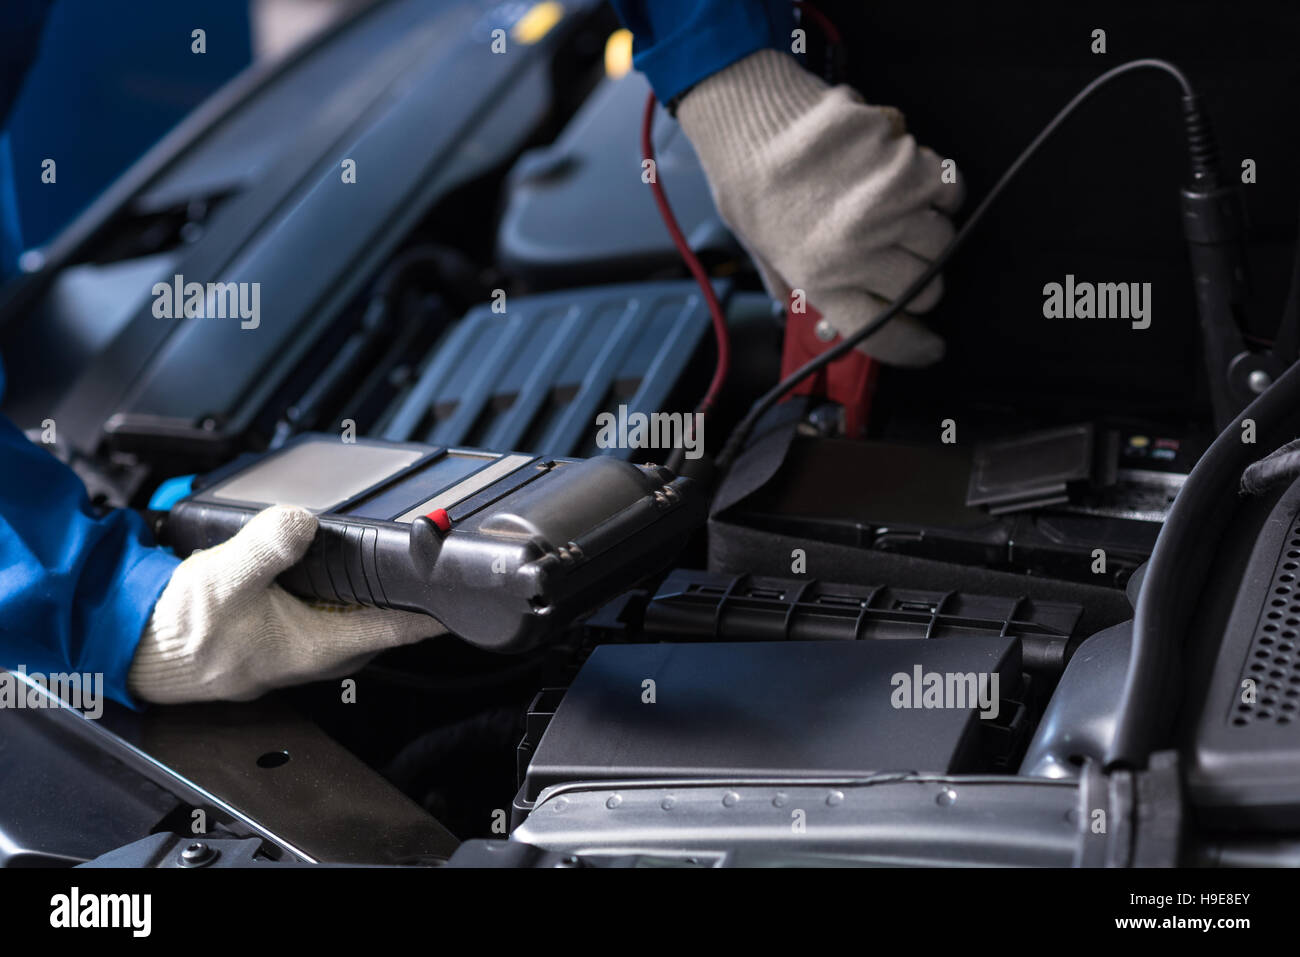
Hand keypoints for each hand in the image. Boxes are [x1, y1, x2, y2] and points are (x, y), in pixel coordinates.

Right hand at [128, 505, 443, 703]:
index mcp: (310, 648)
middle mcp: (303, 658)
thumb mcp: (226, 575)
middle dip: (396, 607)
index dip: (426, 618)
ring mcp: (283, 654)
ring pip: (341, 627)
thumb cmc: (172, 628)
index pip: (388, 632)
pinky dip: (322, 598)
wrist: (123, 643)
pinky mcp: (263, 643)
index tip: (456, 607)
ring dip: (357, 601)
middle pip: (372, 631)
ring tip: (371, 570)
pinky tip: (311, 576)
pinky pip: (310, 622)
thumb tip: (304, 522)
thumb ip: (270, 546)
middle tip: (416, 578)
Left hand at [676, 49, 962, 365]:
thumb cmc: (750, 183)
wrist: (754, 118)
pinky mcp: (907, 166)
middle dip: (919, 283)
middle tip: (902, 262)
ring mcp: (886, 209)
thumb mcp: (762, 252)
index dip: (914, 348)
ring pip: (941, 243)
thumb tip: (824, 319)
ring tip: (899, 215)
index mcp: (819, 280)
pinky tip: (915, 185)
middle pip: (924, 290)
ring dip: (928, 235)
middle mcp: (857, 252)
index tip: (931, 348)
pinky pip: (949, 193)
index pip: (882, 334)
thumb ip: (796, 290)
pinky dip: (940, 191)